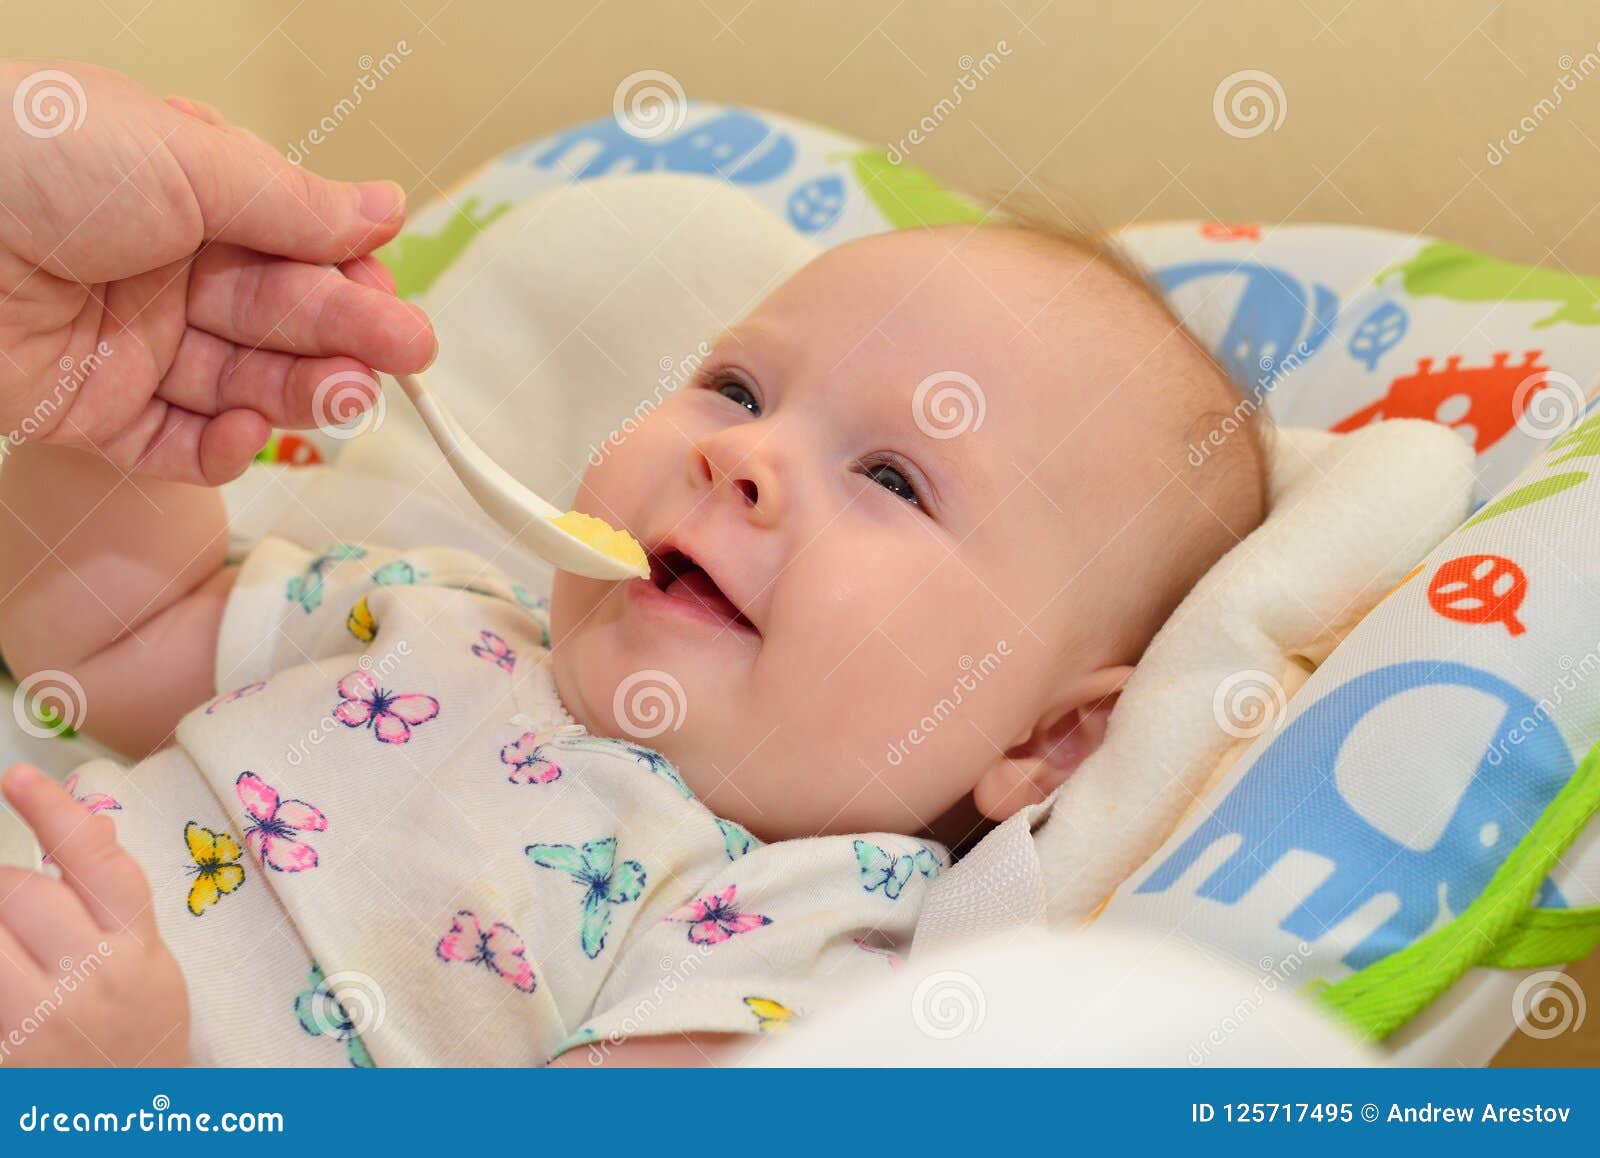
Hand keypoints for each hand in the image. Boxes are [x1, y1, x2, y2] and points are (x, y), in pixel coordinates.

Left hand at [0, 60, 435, 483]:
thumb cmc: (30, 159)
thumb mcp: (184, 155)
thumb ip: (291, 201)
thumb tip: (381, 208)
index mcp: (182, 194)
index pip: (292, 244)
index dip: (346, 270)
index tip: (389, 283)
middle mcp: (162, 269)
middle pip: (279, 316)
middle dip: (347, 334)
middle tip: (406, 351)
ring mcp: (132, 345)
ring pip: (243, 384)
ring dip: (305, 394)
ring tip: (352, 400)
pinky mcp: (96, 414)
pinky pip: (178, 444)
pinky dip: (222, 447)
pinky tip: (246, 430)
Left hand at [0, 764, 187, 1065]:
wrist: (131, 1123)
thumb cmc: (137, 1033)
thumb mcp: (146, 962)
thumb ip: (113, 901)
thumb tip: (85, 822)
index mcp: (134, 948)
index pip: (96, 861)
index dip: (55, 810)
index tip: (14, 777)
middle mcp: (89, 979)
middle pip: (19, 892)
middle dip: (4, 888)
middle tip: (15, 913)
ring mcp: (35, 1020)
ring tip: (12, 941)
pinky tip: (9, 965)